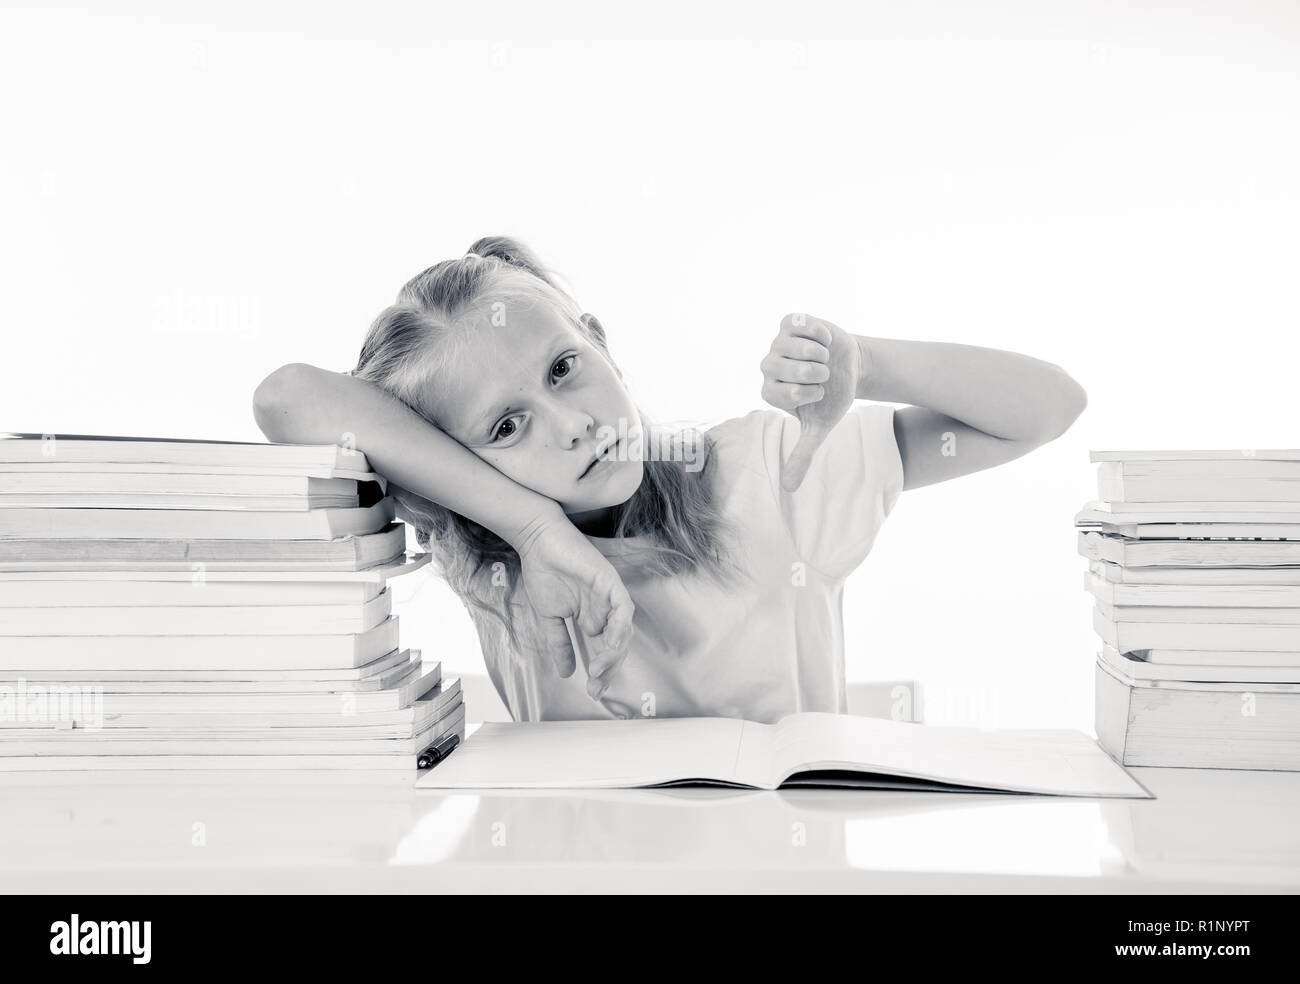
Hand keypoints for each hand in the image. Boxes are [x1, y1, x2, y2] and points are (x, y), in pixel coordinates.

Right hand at [512, 512, 635, 700]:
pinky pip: (624, 608)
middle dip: (609, 668)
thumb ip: (559, 643)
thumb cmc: (543, 573)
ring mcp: (610, 596)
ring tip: (599, 669)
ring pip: (624, 631)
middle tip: (596, 686)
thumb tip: (565, 672)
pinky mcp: (611, 582)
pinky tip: (609, 642)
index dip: (602, 672)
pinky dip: (619, 626)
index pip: (605, 651)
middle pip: (618, 645)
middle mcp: (606, 610)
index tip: (592, 691)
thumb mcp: (549, 617)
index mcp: (593, 618)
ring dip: (614, 653)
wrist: (537, 543)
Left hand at [760, 313, 864, 491]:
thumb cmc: (831, 398)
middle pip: (783, 367)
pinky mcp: (791, 324)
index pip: (781, 392)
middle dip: (812, 372)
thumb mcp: (819, 428)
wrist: (848, 367)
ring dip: (817, 353)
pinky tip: (824, 341)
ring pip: (792, 345)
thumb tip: (789, 489)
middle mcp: (769, 366)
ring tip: (824, 358)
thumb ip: (802, 455)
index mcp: (771, 391)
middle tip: (824, 375)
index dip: (806, 393)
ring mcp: (778, 343)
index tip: (819, 394)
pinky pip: (800, 324)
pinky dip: (818, 332)